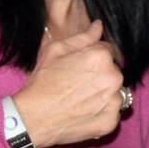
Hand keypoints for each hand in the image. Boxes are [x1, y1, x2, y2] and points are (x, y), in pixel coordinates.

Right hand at [10, 20, 123, 147]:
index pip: (108, 51)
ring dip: (103, 94)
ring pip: (115, 92)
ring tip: (81, 99)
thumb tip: (99, 25)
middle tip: (78, 84)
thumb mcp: (56, 50)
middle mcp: (114, 78)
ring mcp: (114, 102)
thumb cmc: (42, 82)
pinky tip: (84, 112)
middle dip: (100, 75)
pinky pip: (112, 112)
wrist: (33, 118)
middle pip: (113, 71)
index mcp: (101, 57)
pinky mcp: (111, 121)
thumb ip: (83, 37)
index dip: (93, 57)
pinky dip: (101, 112)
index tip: (79, 67)